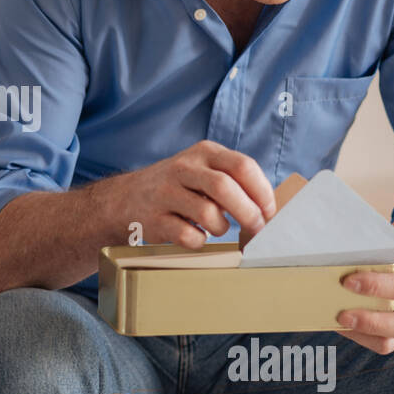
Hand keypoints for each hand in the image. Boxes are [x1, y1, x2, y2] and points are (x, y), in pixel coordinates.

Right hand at [109, 140, 276, 247]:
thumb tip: (268, 208)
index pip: (243, 166)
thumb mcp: (202, 169)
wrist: (125, 199)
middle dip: (248, 214)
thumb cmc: (177, 187)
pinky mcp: (154, 219)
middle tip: (256, 229)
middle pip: (226, 188)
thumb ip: (233, 180)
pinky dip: (199, 242)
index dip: (262, 192)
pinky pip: (189, 236)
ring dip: (222, 228)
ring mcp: (166, 193)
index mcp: (204, 152)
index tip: (269, 212)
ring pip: (208, 215)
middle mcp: (184, 168)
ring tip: (217, 228)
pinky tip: (195, 235)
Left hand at [335, 217, 393, 354]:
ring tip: (336, 320)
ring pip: (391, 342)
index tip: (348, 281)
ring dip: (361, 334)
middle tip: (342, 314)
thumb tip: (377, 243)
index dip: (377, 286)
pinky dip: (359, 336)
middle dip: (371, 322)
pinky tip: (340, 323)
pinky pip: (381, 342)